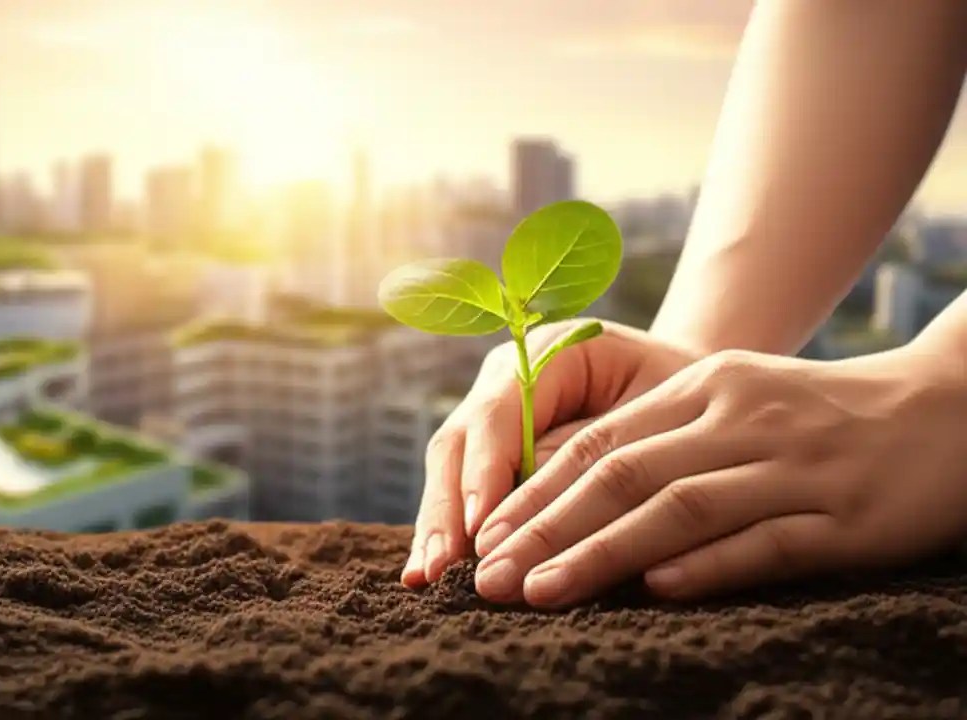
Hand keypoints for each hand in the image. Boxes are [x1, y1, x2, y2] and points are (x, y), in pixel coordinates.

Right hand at [402, 320, 697, 587]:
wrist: (695, 393)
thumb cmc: (682, 399)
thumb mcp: (656, 414)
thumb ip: (594, 451)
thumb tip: (526, 502)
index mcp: (549, 351)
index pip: (500, 412)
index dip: (485, 471)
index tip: (478, 526)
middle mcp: (504, 379)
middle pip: (458, 442)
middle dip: (445, 508)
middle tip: (438, 566)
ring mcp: (489, 413)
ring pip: (447, 468)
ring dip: (436, 525)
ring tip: (424, 577)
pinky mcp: (489, 451)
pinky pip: (459, 489)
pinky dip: (448, 531)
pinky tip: (428, 573)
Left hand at [473, 345, 966, 606]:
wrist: (949, 411)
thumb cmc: (821, 415)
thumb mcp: (737, 400)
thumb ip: (662, 437)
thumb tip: (575, 494)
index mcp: (705, 388)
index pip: (599, 443)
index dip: (534, 493)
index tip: (485, 537)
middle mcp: (739, 420)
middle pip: (621, 476)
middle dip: (544, 529)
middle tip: (489, 578)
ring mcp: (790, 468)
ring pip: (678, 510)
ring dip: (600, 553)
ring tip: (541, 592)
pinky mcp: (842, 517)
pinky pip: (764, 543)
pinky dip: (707, 566)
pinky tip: (657, 590)